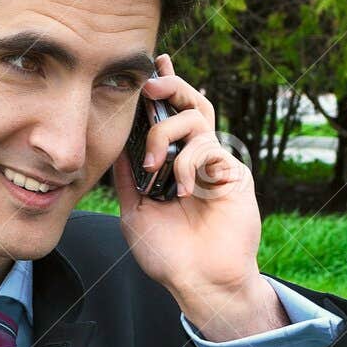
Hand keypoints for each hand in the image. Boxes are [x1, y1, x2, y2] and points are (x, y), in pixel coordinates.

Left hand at [113, 55, 286, 341]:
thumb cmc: (168, 254)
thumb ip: (127, 176)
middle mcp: (196, 157)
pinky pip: (208, 147)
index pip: (168, 116)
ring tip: (153, 163)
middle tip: (149, 84)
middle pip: (190, 102)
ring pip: (198, 117)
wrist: (198, 282)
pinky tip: (179, 189)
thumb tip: (114, 142)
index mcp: (173, 162)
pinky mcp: (232, 174)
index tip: (152, 63)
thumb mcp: (134, 210)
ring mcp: (215, 164)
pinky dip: (187, 162)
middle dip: (170, 85)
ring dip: (168, 131)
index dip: (163, 87)